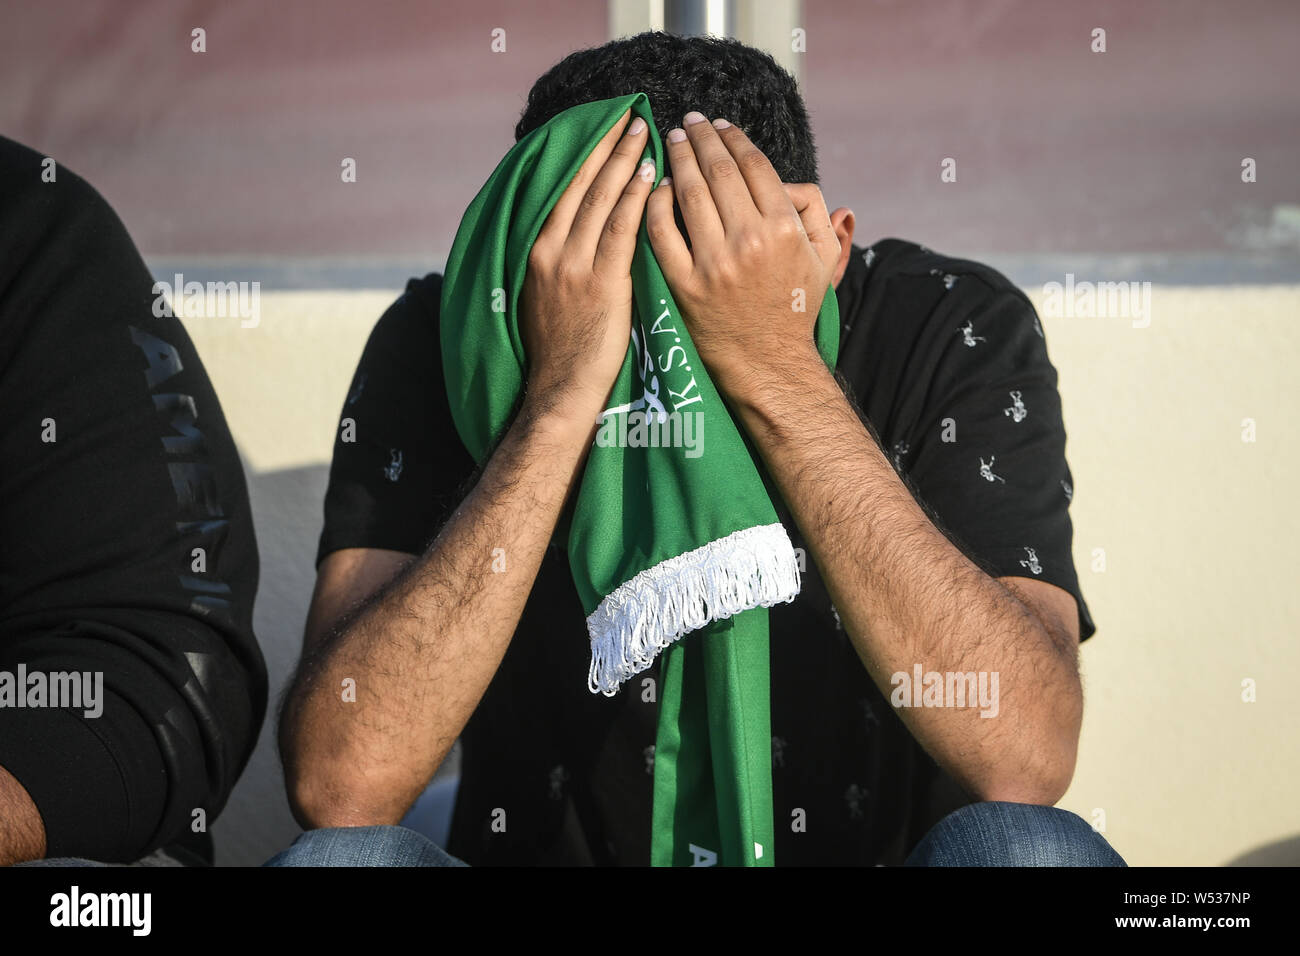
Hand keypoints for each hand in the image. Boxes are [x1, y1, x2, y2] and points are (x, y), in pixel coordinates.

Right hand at [519, 109, 656, 427]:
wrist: (560, 391)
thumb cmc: (563, 349)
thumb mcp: (550, 294)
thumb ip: (566, 259)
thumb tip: (587, 231)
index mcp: (536, 250)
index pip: (563, 190)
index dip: (586, 156)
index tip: (605, 129)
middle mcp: (550, 250)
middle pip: (581, 185)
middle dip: (607, 148)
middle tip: (630, 116)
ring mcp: (574, 266)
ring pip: (601, 200)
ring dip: (625, 162)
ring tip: (645, 133)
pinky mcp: (600, 284)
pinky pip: (621, 231)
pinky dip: (636, 200)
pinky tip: (652, 177)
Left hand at [646, 112, 840, 398]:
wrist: (767, 364)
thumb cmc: (795, 310)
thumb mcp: (825, 264)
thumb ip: (826, 221)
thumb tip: (819, 194)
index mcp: (784, 228)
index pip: (754, 165)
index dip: (733, 137)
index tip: (719, 124)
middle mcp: (749, 240)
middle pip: (718, 170)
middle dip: (700, 137)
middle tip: (688, 121)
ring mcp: (714, 263)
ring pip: (689, 193)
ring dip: (678, 159)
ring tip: (672, 141)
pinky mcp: (685, 284)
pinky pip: (662, 232)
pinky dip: (656, 204)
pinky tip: (655, 187)